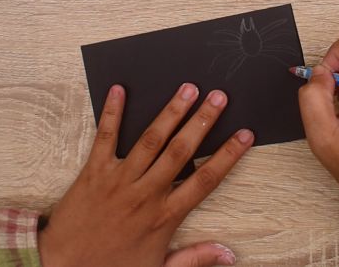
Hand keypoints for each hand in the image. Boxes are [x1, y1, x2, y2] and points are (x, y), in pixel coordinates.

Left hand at [39, 83, 253, 266]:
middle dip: (203, 121)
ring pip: (151, 139)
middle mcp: (145, 194)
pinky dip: (113, 113)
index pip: (205, 180)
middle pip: (181, 151)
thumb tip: (229, 254)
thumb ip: (194, 259)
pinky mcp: (94, 173)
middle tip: (219, 97)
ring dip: (171, 112)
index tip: (244, 135)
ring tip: (187, 89)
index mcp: (164, 217)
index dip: (227, 155)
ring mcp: (119, 180)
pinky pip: (105, 138)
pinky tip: (120, 90)